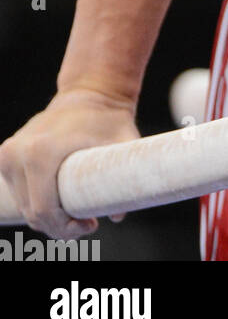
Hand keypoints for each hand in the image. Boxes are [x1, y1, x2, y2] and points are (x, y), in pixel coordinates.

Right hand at [0, 88, 139, 237]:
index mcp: (40, 153)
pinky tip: (60, 201)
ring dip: (47, 216)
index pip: (43, 210)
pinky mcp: (6, 155)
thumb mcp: (124, 144)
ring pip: (24, 204)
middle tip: (88, 223)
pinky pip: (20, 191)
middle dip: (59, 226)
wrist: (89, 91)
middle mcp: (18, 153)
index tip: (90, 225)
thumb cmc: (109, 118)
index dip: (65, 228)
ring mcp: (8, 154)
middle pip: (32, 211)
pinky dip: (37, 201)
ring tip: (77, 213)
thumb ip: (124, 177)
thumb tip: (118, 215)